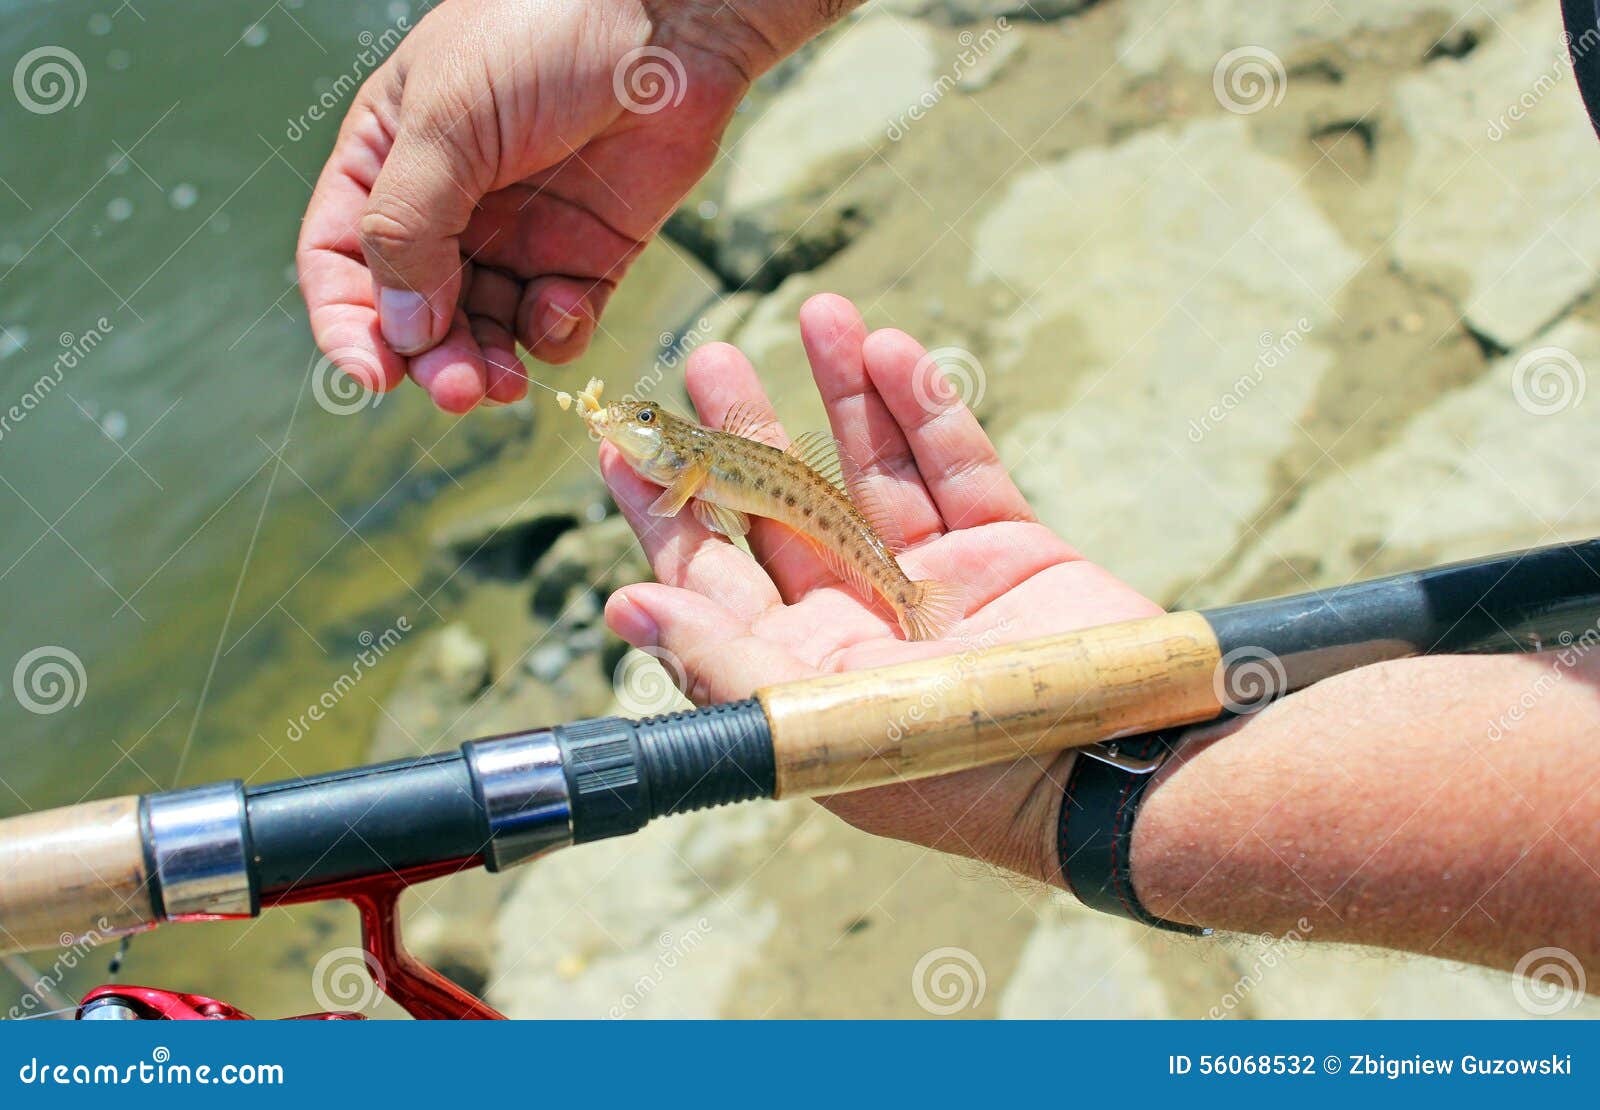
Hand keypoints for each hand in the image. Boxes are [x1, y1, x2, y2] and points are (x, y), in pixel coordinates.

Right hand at [297, 0, 807, 411]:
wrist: (670, 17)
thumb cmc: (542, 35)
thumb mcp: (448, 120)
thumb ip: (410, 225)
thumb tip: (398, 326)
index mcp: (388, 159)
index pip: (340, 259)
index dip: (347, 323)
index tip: (370, 375)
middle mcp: (448, 205)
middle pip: (414, 311)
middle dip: (428, 358)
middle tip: (454, 389)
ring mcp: (517, 233)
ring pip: (482, 330)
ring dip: (486, 362)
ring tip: (502, 382)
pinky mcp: (587, 254)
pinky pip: (555, 320)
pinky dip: (554, 331)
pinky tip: (565, 308)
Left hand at [601, 294, 1163, 883]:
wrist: (1117, 780)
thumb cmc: (959, 776)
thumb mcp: (823, 726)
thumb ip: (723, 661)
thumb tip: (620, 608)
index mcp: (804, 670)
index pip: (714, 575)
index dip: (667, 508)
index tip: (621, 442)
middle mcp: (862, 622)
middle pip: (786, 508)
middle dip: (747, 431)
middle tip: (710, 357)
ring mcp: (937, 584)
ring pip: (874, 470)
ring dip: (842, 393)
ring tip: (815, 309)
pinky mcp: (1010, 553)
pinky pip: (958, 466)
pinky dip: (926, 410)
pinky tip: (889, 351)